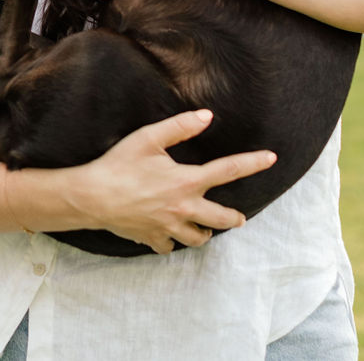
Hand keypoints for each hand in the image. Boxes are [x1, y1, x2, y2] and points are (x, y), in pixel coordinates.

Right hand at [70, 109, 275, 252]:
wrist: (92, 197)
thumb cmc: (119, 164)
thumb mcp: (148, 138)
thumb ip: (180, 127)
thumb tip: (206, 116)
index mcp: (187, 181)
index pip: (228, 170)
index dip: (252, 163)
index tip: (272, 158)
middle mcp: (184, 208)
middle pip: (223, 219)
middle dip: (233, 218)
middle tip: (238, 217)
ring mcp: (169, 226)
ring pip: (199, 238)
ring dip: (204, 231)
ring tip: (203, 225)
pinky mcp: (152, 238)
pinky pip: (169, 246)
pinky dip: (172, 241)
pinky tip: (168, 233)